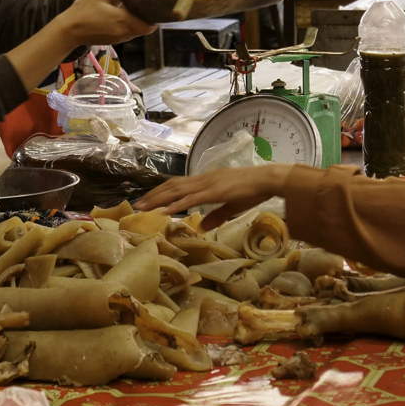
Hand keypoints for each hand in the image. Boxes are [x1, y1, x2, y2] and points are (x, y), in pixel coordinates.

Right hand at [59, 0, 155, 44]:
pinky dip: (127, 27)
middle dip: (146, 20)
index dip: (154, 20)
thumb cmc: (83, 10)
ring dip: (136, 24)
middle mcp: (124, 33)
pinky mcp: (111, 41)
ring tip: (132, 10)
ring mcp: (118, 39)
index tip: (154, 9)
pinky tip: (120, 17)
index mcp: (124, 20)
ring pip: (134, 33)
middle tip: (144, 6)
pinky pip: (125, 35)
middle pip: (143, 30)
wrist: (68, 31)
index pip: (149, 27)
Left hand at [137, 164, 288, 227]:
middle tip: (137, 205)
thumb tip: (202, 226)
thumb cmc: (252, 191)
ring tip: (143, 207)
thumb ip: (216, 215)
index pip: (178, 184)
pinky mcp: (214, 191)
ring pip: (176, 190)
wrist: (267, 179)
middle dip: (153, 195)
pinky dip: (176, 205)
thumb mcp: (231, 206)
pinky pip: (191, 199)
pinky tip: (165, 211)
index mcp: (206, 181)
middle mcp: (203, 180)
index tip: (147, 200)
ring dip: (158, 199)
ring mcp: (208, 184)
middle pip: (171, 186)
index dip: (161, 192)